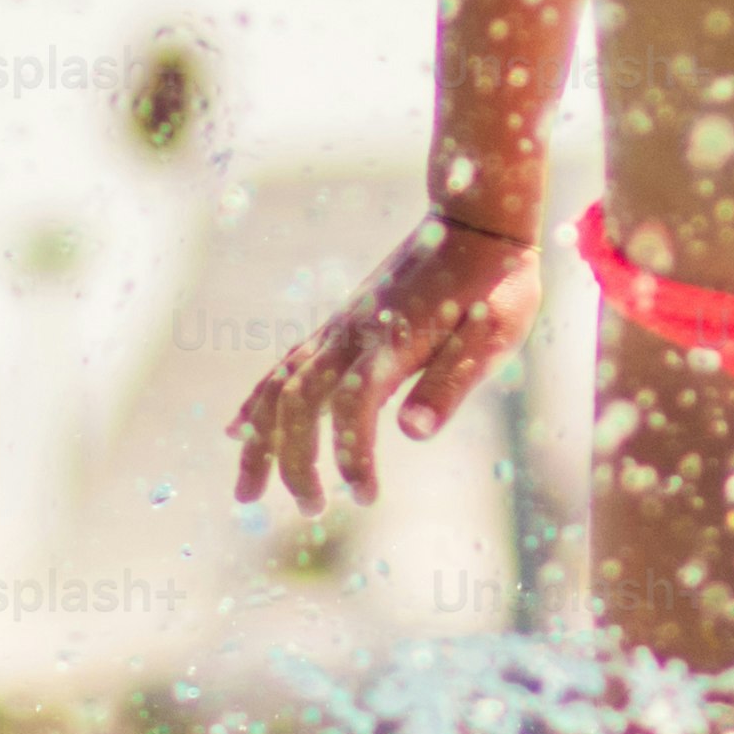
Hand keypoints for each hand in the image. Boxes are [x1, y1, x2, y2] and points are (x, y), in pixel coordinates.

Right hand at [230, 213, 539, 511]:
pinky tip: (238, 431)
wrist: (473, 223)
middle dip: (293, 460)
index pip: (353, 405)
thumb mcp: (493, 334)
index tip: (367, 496)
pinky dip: (258, 403)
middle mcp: (352, 334)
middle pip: (298, 400)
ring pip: (278, 386)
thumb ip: (452, 380)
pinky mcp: (337, 329)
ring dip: (260, 441)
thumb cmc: (495, 285)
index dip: (352, 453)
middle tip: (311, 510)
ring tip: (247, 493)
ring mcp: (338, 330)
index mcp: (391, 339)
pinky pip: (283, 367)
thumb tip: (413, 429)